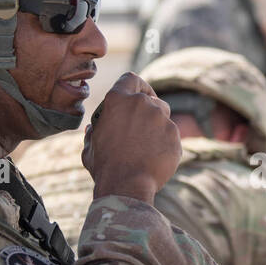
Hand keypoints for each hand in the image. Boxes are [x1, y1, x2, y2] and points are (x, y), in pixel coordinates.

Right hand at [81, 72, 180, 203]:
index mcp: (118, 100)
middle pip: (152, 100)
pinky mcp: (175, 135)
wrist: (127, 186)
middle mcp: (142, 104)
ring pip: (164, 117)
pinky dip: (166, 144)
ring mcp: (161, 118)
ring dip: (158, 128)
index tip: (141, 95)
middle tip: (142, 132)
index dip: (137, 86)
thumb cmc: (105, 166)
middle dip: (149, 112)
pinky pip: (172, 136)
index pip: (130, 79)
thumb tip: (94, 127)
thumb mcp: (90, 147)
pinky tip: (155, 160)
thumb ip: (93, 132)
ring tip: (146, 149)